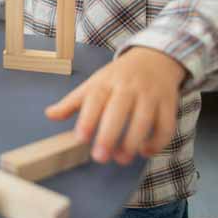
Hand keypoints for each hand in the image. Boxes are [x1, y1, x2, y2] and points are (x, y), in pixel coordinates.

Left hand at [44, 47, 186, 164]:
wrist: (154, 58)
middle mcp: (128, 87)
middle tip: (100, 157)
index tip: (80, 138)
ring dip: (133, 142)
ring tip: (121, 159)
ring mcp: (150, 94)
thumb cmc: (118, 77)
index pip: (96, 98)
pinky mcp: (168, 103)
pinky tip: (145, 152)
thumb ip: (73, 102)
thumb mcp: (94, 84)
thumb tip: (49, 115)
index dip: (88, 118)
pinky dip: (157, 141)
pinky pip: (166, 125)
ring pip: (144, 119)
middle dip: (109, 135)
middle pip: (119, 109)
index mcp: (106, 81)